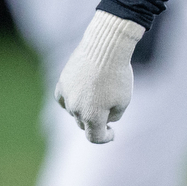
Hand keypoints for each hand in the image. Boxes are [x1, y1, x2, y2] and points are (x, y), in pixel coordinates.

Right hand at [54, 10, 144, 142]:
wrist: (105, 47)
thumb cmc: (118, 75)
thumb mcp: (124, 100)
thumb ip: (113, 116)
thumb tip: (104, 120)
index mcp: (92, 116)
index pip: (95, 137)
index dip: (105, 138)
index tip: (112, 133)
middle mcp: (76, 109)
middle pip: (84, 123)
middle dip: (96, 122)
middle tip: (108, 113)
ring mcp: (67, 95)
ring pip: (74, 111)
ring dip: (85, 109)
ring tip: (98, 96)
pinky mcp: (62, 82)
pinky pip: (63, 99)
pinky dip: (71, 101)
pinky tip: (79, 97)